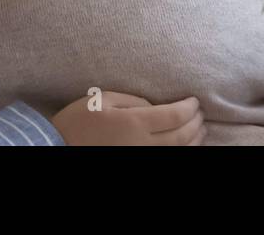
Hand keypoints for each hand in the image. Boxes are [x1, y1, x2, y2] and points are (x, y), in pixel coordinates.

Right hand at [51, 90, 205, 144]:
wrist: (63, 146)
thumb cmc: (80, 120)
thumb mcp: (104, 99)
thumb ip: (133, 99)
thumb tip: (156, 106)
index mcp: (134, 123)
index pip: (174, 116)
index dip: (189, 107)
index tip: (195, 100)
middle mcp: (143, 144)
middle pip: (182, 135)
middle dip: (196, 122)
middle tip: (200, 113)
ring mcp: (143, 158)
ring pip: (180, 151)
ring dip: (195, 139)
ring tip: (200, 129)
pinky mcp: (139, 164)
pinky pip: (169, 159)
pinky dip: (184, 152)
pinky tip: (187, 145)